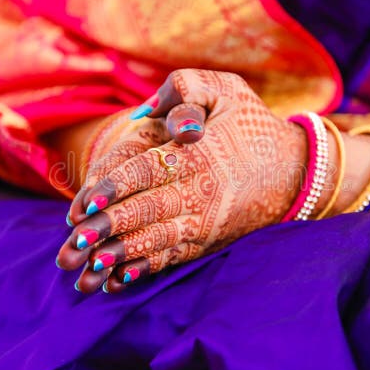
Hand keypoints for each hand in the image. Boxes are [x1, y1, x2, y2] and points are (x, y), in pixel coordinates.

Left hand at [57, 69, 308, 292]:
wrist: (296, 170)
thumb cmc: (252, 124)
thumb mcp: (225, 89)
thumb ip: (184, 89)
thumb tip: (147, 109)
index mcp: (198, 155)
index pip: (149, 170)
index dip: (116, 185)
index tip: (89, 200)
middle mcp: (200, 192)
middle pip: (147, 212)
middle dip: (108, 228)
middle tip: (74, 241)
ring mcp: (204, 221)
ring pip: (156, 241)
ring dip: (119, 256)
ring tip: (86, 270)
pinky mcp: (206, 241)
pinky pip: (173, 258)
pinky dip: (145, 270)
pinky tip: (117, 280)